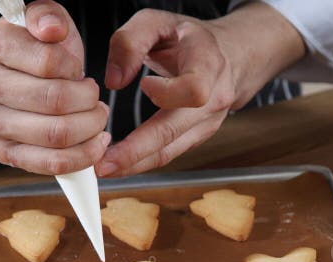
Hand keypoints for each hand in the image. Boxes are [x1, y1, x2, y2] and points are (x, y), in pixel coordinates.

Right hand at [0, 0, 108, 174]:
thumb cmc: (28, 53)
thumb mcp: (39, 23)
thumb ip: (47, 15)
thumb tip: (52, 29)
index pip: (50, 62)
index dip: (76, 68)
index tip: (79, 72)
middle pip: (56, 101)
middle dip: (89, 101)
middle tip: (95, 99)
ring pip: (57, 135)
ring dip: (91, 128)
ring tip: (97, 118)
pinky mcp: (6, 153)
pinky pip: (53, 163)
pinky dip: (84, 156)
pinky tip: (97, 143)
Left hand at [95, 4, 304, 177]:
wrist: (229, 57)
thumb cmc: (189, 38)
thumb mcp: (158, 22)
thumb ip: (130, 41)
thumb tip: (113, 81)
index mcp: (208, 64)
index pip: (195, 89)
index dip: (167, 93)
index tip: (144, 84)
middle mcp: (213, 99)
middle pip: (174, 132)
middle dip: (136, 151)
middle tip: (103, 163)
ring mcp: (208, 123)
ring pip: (170, 150)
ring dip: (135, 163)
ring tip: (104, 168)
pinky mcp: (198, 137)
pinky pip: (169, 153)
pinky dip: (142, 161)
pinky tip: (119, 163)